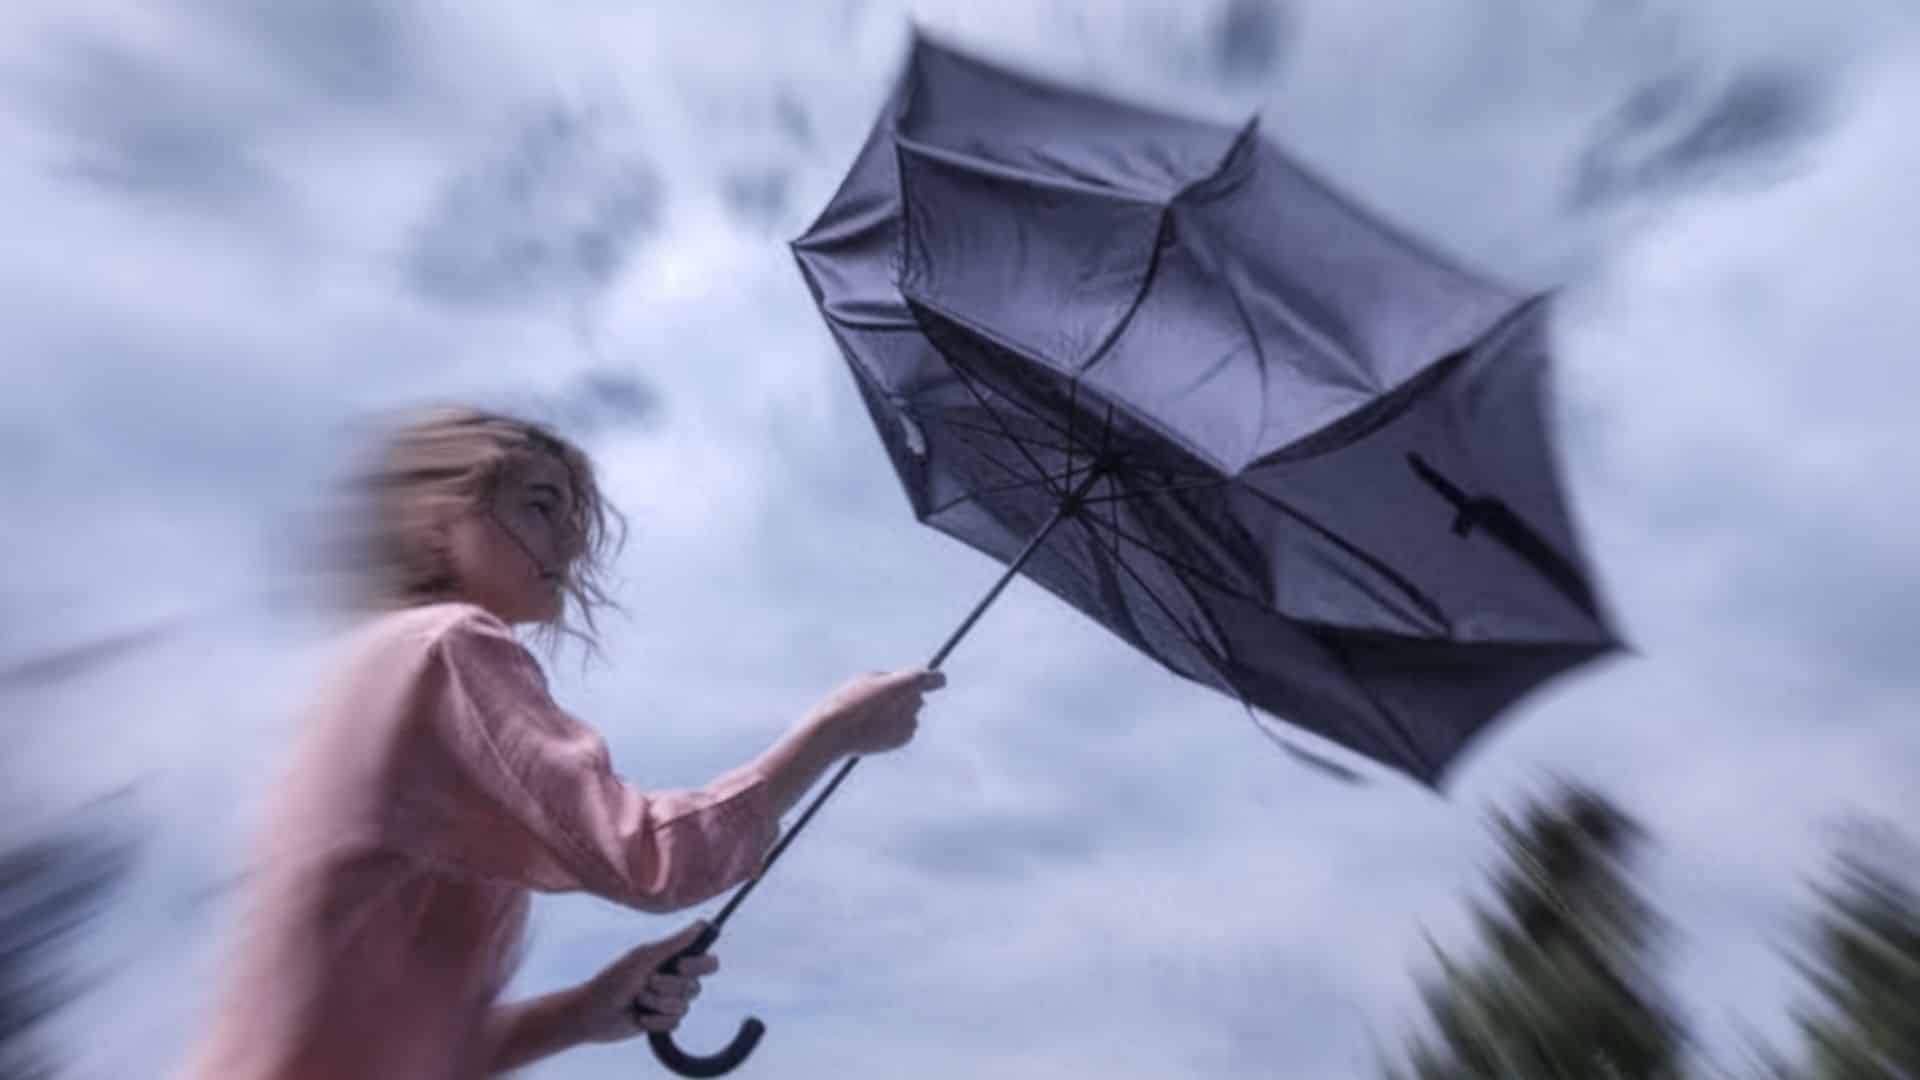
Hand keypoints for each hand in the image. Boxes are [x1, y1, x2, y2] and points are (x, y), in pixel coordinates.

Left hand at [569, 921, 718, 1043]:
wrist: (592, 1013)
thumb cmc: (613, 979)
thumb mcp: (643, 957)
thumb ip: (674, 943)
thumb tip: (702, 923)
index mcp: (673, 960)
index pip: (707, 962)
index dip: (699, 965)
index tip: (679, 966)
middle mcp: (675, 980)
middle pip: (696, 987)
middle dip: (669, 987)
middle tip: (647, 983)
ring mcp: (669, 1001)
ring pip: (684, 1006)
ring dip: (658, 1004)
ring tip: (637, 1000)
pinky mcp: (662, 1022)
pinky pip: (674, 1023)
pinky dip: (655, 1021)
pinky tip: (639, 1016)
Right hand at [808, 668, 945, 755]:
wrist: (836, 731)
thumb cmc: (849, 699)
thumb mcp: (869, 678)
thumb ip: (892, 680)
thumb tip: (904, 686)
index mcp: (908, 683)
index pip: (937, 679)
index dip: (934, 680)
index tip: (930, 682)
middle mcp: (914, 703)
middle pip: (919, 697)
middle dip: (905, 696)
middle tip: (880, 699)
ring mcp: (910, 722)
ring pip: (910, 713)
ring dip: (898, 713)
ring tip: (871, 715)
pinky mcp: (904, 739)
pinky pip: (905, 729)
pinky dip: (894, 728)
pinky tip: (874, 728)